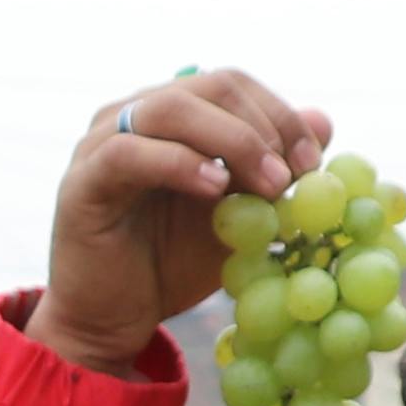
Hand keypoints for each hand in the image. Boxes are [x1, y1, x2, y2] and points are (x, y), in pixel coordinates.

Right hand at [29, 69, 330, 378]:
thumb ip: (270, 169)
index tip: (312, 161)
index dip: (277, 112)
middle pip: (209, 86)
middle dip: (262, 126)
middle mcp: (133, 116)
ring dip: (232, 140)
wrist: (111, 321)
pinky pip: (131, 152)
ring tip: (266, 183)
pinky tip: (215, 191)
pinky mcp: (82, 181)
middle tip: (292, 174)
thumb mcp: (237, 216)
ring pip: (172, 108)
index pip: (230, 85)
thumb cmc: (170, 265)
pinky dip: (181, 164)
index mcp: (169, 116)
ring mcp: (101, 143)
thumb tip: (322, 122)